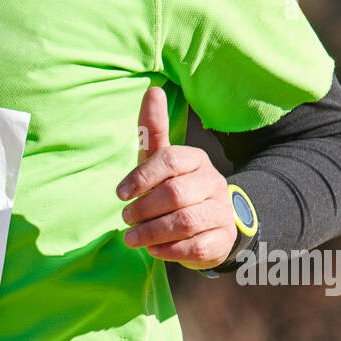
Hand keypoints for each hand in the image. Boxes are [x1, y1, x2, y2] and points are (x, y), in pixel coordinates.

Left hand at [115, 87, 236, 269]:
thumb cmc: (177, 189)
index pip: (170, 160)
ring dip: (151, 232)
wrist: (213, 225)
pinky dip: (169, 250)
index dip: (142, 177)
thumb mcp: (163, 162)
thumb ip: (154, 131)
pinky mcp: (221, 241)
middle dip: (143, 208)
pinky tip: (153, 250)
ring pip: (185, 222)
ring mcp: (220, 213)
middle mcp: (213, 183)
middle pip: (176, 193)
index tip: (120, 194)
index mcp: (196, 160)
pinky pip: (195, 247)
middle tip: (125, 218)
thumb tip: (153, 90)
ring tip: (131, 238)